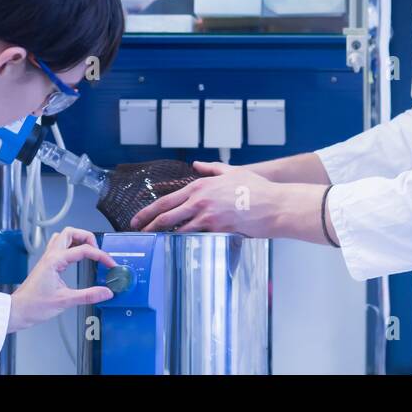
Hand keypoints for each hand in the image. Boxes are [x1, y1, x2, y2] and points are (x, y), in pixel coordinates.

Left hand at [8, 227, 115, 331]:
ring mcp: (48, 258)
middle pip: (71, 232)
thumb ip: (88, 295)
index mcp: (55, 260)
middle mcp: (51, 255)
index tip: (110, 264)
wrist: (17, 311)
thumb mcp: (65, 301)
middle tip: (98, 250)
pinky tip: (77, 258)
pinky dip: (71, 247)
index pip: (84, 250)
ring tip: (90, 251)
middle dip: (88, 237)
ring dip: (78, 239)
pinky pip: (60, 247)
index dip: (100, 255)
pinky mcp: (47, 264)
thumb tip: (106, 292)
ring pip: (64, 237)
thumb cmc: (34, 306)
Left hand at [129, 161, 279, 235]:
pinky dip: (183, 242)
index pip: (166, 200)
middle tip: (137, 232)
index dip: (149, 211)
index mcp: (201, 185)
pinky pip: (194, 238)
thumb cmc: (257, 189)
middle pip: (165, 215)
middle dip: (148, 225)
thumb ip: (212, 168)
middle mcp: (199, 200)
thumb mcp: (232, 171)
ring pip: (176, 229)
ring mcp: (207, 216)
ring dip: (163, 236)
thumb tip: (197, 164)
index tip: (139, 218)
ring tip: (153, 242)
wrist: (274, 205)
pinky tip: (175, 247)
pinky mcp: (216, 230)